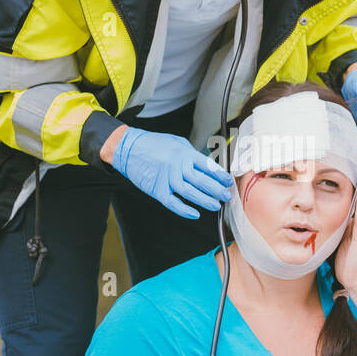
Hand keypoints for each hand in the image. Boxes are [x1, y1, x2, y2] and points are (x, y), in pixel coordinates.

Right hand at [110, 127, 233, 218]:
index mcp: (184, 153)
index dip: (220, 175)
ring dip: (205, 200)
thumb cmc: (153, 144)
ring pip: (190, 193)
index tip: (228, 181)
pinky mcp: (157, 189)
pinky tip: (194, 214)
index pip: (207, 166)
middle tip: (226, 195)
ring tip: (215, 205)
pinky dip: (184, 210)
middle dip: (217, 190)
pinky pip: (173, 202)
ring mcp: (167, 178)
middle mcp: (177, 166)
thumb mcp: (176, 142)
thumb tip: (207, 165)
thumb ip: (191, 153)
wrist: (128, 148)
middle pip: (202, 181)